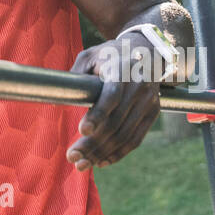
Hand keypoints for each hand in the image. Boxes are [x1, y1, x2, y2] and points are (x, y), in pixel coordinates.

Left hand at [66, 33, 161, 171]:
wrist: (145, 51)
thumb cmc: (108, 55)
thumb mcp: (90, 55)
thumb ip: (76, 73)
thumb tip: (62, 96)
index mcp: (121, 69)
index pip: (112, 96)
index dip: (98, 115)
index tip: (82, 130)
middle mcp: (138, 87)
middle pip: (116, 123)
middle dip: (92, 143)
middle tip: (72, 156)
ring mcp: (149, 102)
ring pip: (124, 135)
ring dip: (101, 153)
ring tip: (81, 164)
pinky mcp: (153, 113)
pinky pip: (135, 139)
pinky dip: (118, 154)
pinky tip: (101, 162)